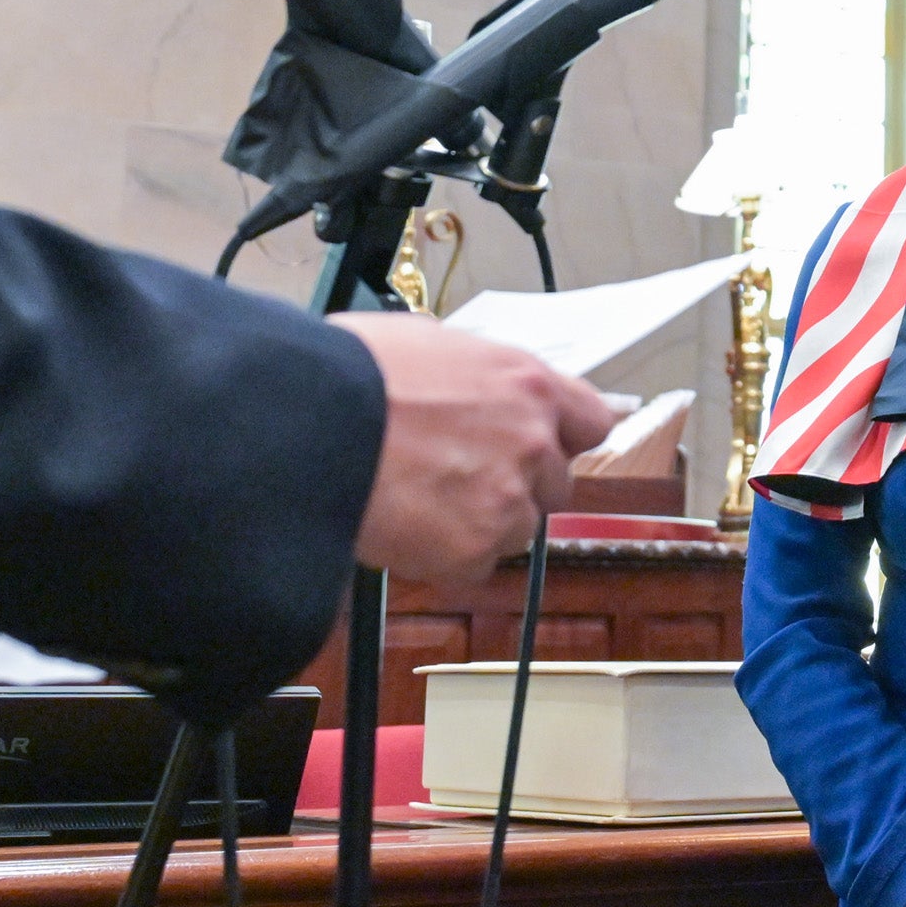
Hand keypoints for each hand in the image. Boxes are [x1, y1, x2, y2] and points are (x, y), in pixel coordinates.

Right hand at [337, 315, 615, 586]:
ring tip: (422, 503)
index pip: (590, 421)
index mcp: (526, 382)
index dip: (563, 439)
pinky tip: (406, 527)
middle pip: (554, 485)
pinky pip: (476, 564)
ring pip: (518, 530)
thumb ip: (474, 375)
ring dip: (482, 525)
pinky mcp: (476, 547)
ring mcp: (509, 497)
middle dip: (517, 487)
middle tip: (462, 480)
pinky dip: (446, 556)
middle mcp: (533, 440)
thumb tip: (471, 384)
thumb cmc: (353, 374)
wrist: (315, 425)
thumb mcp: (426, 342)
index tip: (544, 449)